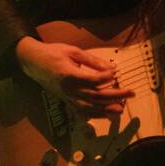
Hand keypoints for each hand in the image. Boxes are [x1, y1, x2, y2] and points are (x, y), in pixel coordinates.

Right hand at [15, 37, 134, 117]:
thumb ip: (92, 60)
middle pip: (95, 96)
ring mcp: (67, 97)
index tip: (116, 72)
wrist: (33, 62)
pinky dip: (95, 114)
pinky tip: (106, 114)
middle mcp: (68, 89)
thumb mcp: (73, 51)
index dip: (107, 78)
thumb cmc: (53, 53)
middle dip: (115, 96)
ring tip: (121, 108)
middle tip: (130, 93)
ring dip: (107, 109)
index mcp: (69, 75)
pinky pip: (81, 111)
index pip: (93, 80)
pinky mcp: (66, 101)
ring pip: (89, 107)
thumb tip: (111, 67)